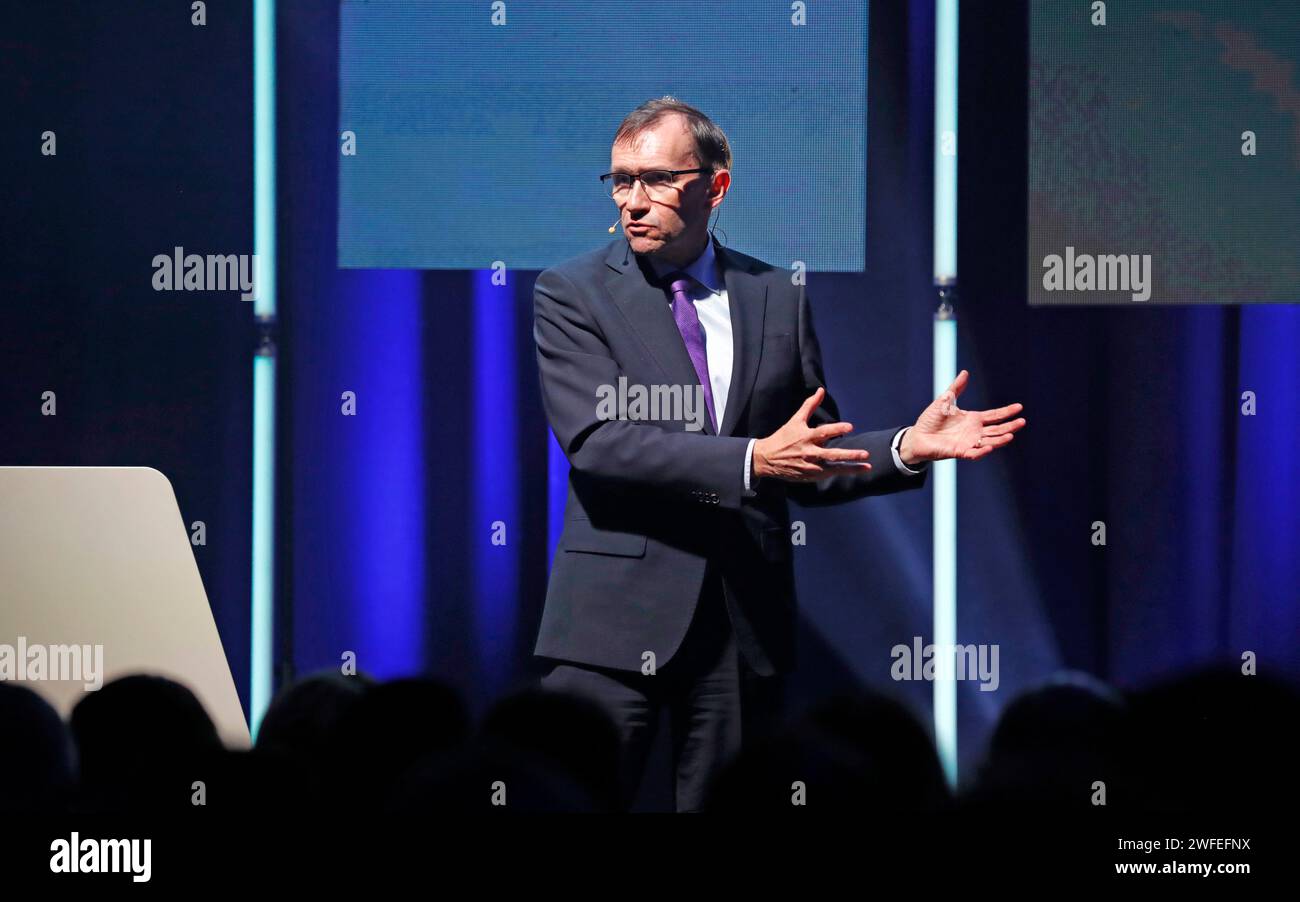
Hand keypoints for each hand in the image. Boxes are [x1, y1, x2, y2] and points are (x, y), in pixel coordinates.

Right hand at [752, 388, 871, 480]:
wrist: (766, 459)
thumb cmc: (783, 437)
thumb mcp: (795, 420)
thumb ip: (810, 405)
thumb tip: (821, 391)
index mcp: (806, 437)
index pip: (823, 432)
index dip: (837, 429)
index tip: (850, 427)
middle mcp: (809, 452)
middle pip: (832, 454)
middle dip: (849, 455)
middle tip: (865, 453)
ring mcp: (810, 466)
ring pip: (834, 468)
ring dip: (851, 468)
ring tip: (867, 466)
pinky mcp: (810, 476)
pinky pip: (828, 474)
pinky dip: (840, 472)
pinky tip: (853, 470)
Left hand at [900, 370, 1024, 463]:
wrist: (917, 435)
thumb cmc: (930, 419)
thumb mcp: (944, 400)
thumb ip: (956, 388)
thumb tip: (965, 372)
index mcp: (973, 419)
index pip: (994, 415)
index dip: (1007, 412)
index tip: (1019, 407)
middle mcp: (974, 431)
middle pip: (996, 429)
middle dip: (1010, 426)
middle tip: (1022, 421)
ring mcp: (968, 442)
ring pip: (989, 441)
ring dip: (1000, 439)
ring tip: (1011, 435)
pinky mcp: (959, 451)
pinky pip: (973, 453)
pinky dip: (981, 451)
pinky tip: (988, 446)